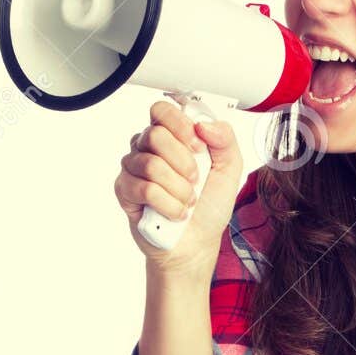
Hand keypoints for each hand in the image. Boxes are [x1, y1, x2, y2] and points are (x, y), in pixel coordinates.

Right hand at [114, 99, 243, 272]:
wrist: (198, 244)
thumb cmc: (209, 207)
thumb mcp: (230, 170)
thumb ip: (225, 139)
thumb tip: (203, 123)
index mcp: (172, 136)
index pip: (162, 110)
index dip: (180, 126)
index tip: (198, 148)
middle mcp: (148, 148)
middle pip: (155, 135)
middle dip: (184, 164)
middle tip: (195, 181)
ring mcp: (134, 168)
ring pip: (151, 164)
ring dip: (178, 189)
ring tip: (187, 201)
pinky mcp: (126, 191)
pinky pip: (144, 189)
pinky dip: (168, 205)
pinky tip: (175, 213)